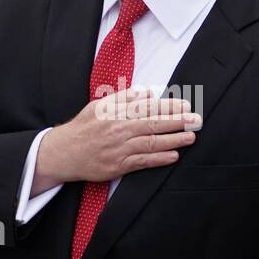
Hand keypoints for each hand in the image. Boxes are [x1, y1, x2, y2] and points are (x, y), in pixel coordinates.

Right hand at [33, 87, 199, 192]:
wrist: (63, 153)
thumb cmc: (83, 128)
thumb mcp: (98, 106)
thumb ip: (123, 98)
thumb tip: (146, 92)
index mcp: (114, 112)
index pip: (146, 107)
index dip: (168, 106)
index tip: (185, 105)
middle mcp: (117, 129)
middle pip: (152, 123)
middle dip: (177, 122)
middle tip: (196, 120)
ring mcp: (118, 149)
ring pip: (150, 143)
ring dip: (173, 140)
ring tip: (190, 137)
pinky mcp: (117, 166)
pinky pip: (142, 162)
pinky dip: (158, 159)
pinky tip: (173, 155)